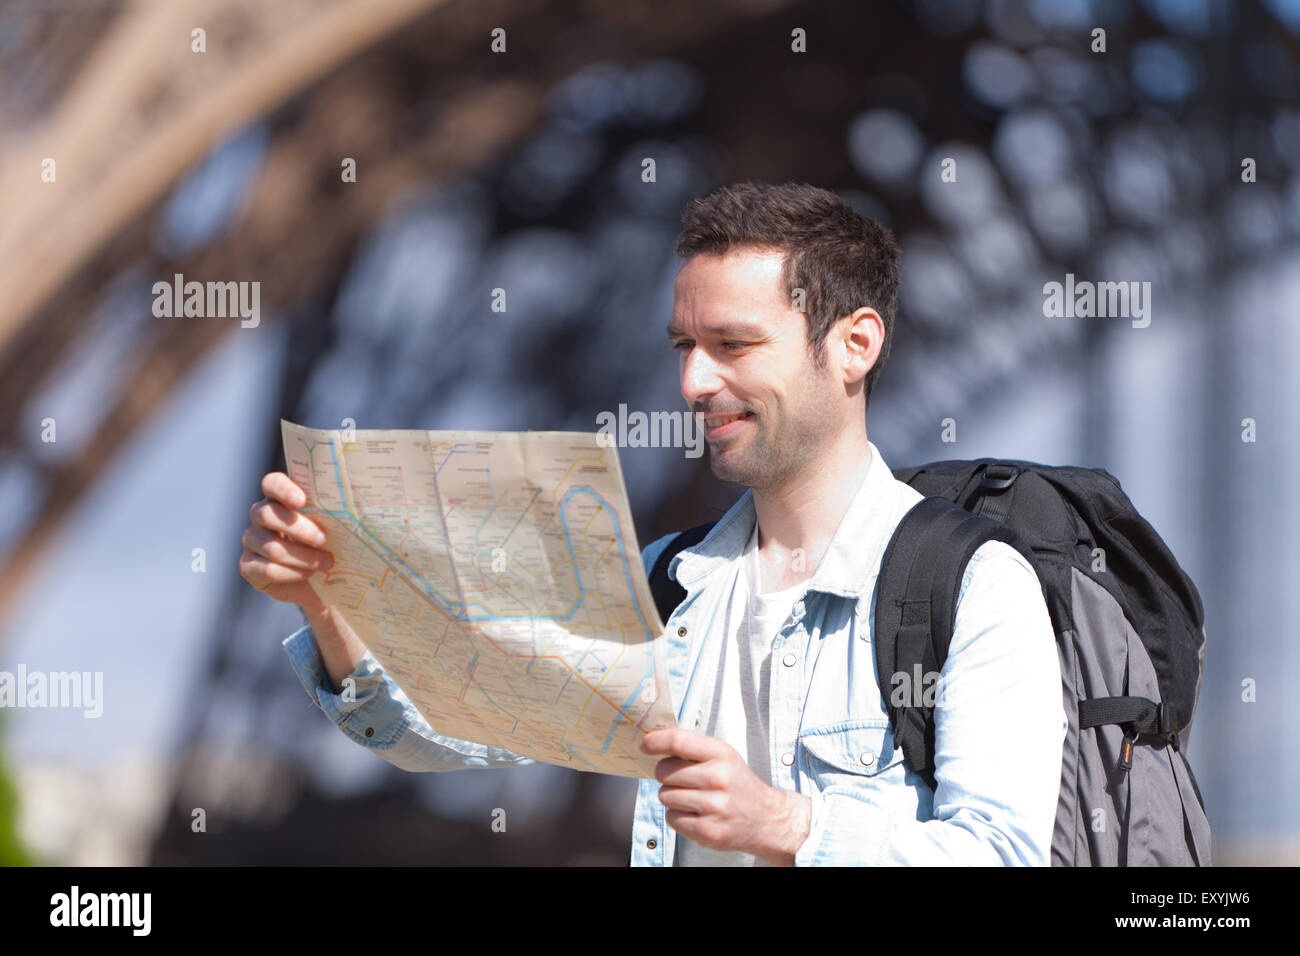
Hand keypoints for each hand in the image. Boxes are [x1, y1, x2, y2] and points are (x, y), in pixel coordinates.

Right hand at [238, 472, 334, 614]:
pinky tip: (308, 573)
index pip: (272, 483)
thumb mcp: (332, 526)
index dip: (283, 490)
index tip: (302, 501)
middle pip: (268, 515)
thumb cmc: (326, 544)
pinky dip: (292, 573)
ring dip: (303, 557)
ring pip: (272, 547)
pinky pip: (268, 569)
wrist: (316, 580)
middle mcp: (259, 516)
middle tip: (323, 539)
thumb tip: (358, 508)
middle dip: (299, 529)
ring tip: (326, 562)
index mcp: (279, 498)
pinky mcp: (248, 566)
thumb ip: (333, 513)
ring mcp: (251, 540)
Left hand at [641, 728, 811, 865]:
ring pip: (665, 796)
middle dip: (666, 775)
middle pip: (664, 771)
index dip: (655, 741)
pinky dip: (678, 816)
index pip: (679, 741)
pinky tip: (696, 813)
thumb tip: (654, 740)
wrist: (766, 818)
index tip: (645, 744)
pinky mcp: (708, 831)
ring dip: (672, 797)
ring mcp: (714, 806)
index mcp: (721, 754)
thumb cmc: (738, 784)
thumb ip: (693, 748)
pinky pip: (672, 818)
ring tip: (693, 798)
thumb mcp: (723, 756)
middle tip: (682, 779)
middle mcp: (718, 778)